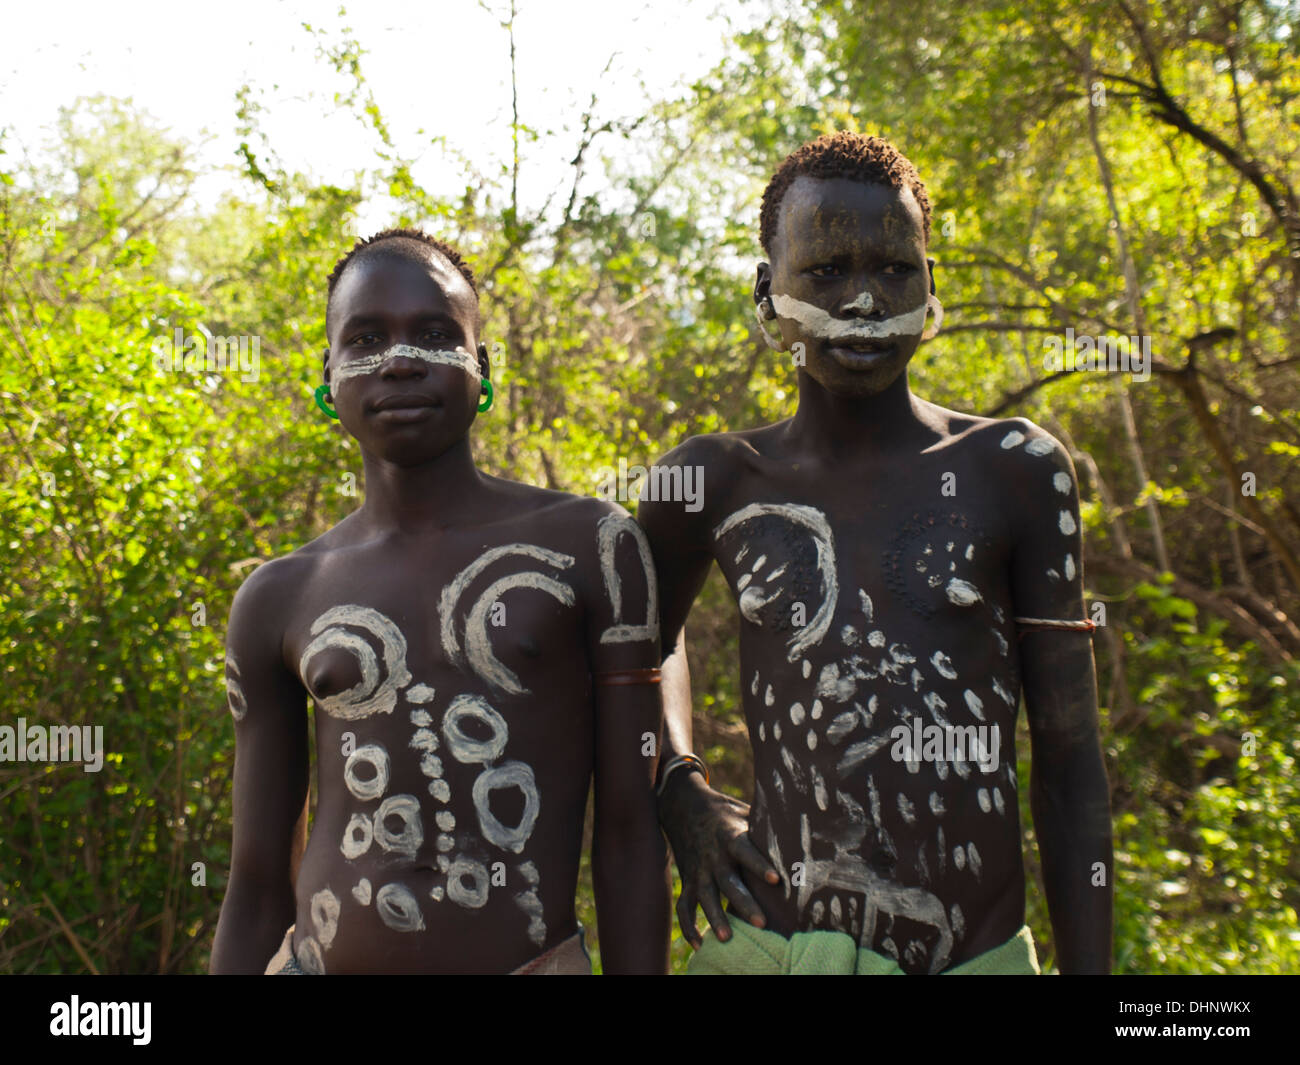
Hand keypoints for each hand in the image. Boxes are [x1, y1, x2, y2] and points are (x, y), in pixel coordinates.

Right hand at [657, 769, 779, 947]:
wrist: (682, 806)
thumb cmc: (723, 812)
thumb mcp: (742, 811)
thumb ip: (764, 826)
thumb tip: (799, 831)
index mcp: (729, 835)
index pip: (745, 851)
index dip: (759, 865)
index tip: (775, 880)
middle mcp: (713, 855)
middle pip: (728, 881)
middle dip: (743, 903)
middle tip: (761, 923)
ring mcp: (698, 869)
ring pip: (705, 897)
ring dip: (715, 917)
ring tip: (728, 938)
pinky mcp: (687, 880)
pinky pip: (684, 906)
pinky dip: (688, 926)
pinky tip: (700, 944)